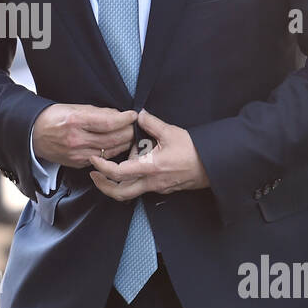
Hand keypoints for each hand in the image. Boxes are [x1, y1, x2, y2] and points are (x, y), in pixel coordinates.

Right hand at [32, 103, 137, 167]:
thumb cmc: (52, 117)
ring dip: (124, 143)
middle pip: (112, 138)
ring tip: (131, 136)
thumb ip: (96, 112)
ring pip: (110, 151)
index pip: (108, 122)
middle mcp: (76, 140)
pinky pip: (101, 159)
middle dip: (128, 132)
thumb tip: (117, 115)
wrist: (33, 135)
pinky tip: (117, 146)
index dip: (125, 119)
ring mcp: (77, 154)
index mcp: (75, 121)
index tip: (134, 115)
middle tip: (137, 126)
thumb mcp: (72, 107)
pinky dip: (112, 152)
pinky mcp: (77, 163)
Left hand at [87, 110, 209, 198]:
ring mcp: (158, 188)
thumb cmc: (193, 150)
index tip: (94, 160)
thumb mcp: (171, 132)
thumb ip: (151, 124)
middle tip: (94, 175)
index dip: (102, 168)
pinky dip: (134, 179)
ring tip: (118, 165)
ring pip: (131, 191)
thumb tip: (139, 115)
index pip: (118, 173)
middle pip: (120, 193)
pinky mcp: (163, 189)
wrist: (214, 165)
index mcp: (150, 168)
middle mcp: (151, 182)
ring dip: (119, 182)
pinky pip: (143, 187)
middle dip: (103, 186)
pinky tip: (137, 164)